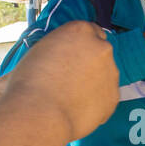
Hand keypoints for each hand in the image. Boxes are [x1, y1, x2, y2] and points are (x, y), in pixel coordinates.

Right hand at [4, 20, 118, 140]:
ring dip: (94, 82)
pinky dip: (96, 102)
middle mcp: (101, 47)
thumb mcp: (40, 52)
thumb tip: (61, 58)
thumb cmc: (30, 83)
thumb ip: (59, 49)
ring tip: (71, 97)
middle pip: (99, 52)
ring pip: (105, 75)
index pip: (90, 31)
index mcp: (80, 31)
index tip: (74, 56)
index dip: (81, 45)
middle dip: (89, 63)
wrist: (40, 114)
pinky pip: (106, 97)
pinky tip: (78, 108)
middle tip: (70, 79)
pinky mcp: (114, 97)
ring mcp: (111, 73)